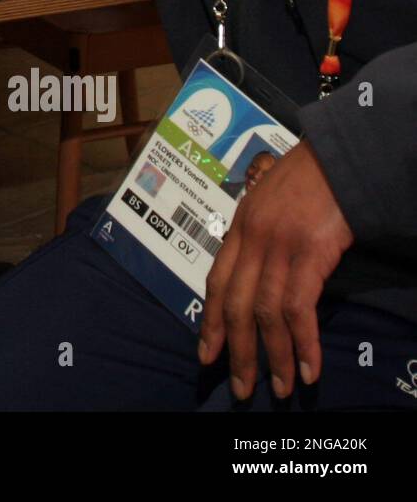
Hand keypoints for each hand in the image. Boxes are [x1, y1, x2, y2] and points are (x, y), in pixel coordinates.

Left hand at [198, 141, 352, 399]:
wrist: (338, 156)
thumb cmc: (309, 178)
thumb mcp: (270, 201)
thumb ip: (259, 232)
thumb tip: (257, 268)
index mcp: (240, 227)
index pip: (216, 281)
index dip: (210, 320)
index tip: (206, 354)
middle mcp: (252, 239)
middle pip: (235, 304)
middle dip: (236, 350)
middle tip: (241, 387)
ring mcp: (278, 246)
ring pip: (264, 312)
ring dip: (272, 356)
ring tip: (279, 389)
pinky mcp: (309, 254)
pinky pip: (297, 308)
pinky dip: (302, 343)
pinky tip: (308, 369)